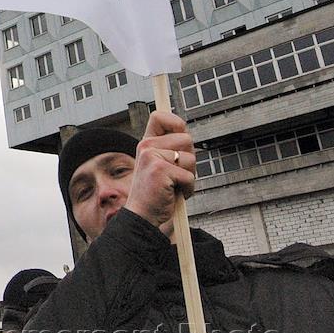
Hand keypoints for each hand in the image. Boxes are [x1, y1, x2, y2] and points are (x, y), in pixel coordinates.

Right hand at [123, 111, 194, 233]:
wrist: (143, 216)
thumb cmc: (157, 194)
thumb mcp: (162, 167)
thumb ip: (172, 150)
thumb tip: (188, 136)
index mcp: (146, 144)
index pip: (160, 116)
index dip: (175, 121)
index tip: (180, 132)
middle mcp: (146, 146)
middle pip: (186, 138)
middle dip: (189, 159)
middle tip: (176, 175)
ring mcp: (151, 156)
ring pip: (190, 158)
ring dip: (189, 176)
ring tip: (174, 186)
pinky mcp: (160, 169)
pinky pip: (189, 176)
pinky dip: (187, 189)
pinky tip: (173, 194)